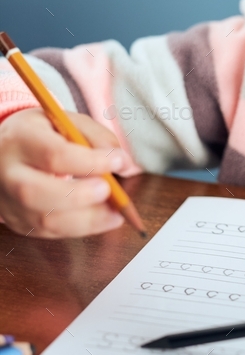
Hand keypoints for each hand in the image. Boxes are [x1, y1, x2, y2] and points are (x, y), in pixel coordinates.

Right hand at [0, 107, 131, 237]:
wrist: (4, 150)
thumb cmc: (41, 134)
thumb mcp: (66, 121)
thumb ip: (97, 137)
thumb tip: (123, 164)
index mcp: (21, 139)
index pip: (54, 155)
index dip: (90, 162)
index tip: (118, 162)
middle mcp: (8, 172)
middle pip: (36, 192)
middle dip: (80, 195)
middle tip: (109, 191)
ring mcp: (9, 201)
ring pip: (43, 220)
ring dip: (87, 220)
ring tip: (115, 212)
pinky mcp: (18, 221)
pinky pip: (49, 233)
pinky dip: (80, 229)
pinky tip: (102, 219)